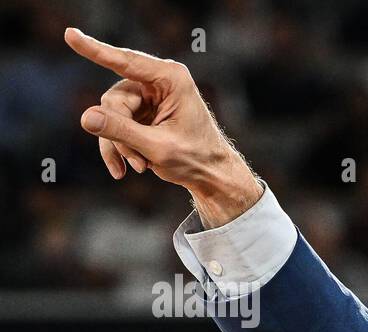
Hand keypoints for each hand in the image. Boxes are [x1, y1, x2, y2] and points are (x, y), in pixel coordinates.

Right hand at [64, 26, 262, 227]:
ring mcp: (147, 96)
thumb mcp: (158, 148)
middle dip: (120, 133)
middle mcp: (157, 81)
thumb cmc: (196, 159)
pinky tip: (123, 171)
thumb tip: (86, 117)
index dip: (94, 50)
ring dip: (120, 144)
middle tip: (138, 162)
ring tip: (139, 167)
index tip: (69, 34)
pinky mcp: (140, 111)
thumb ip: (121, 132)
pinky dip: (117, 147)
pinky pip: (113, 125)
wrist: (211, 175)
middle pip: (113, 100)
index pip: (125, 63)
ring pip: (109, 115)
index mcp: (170, 79)